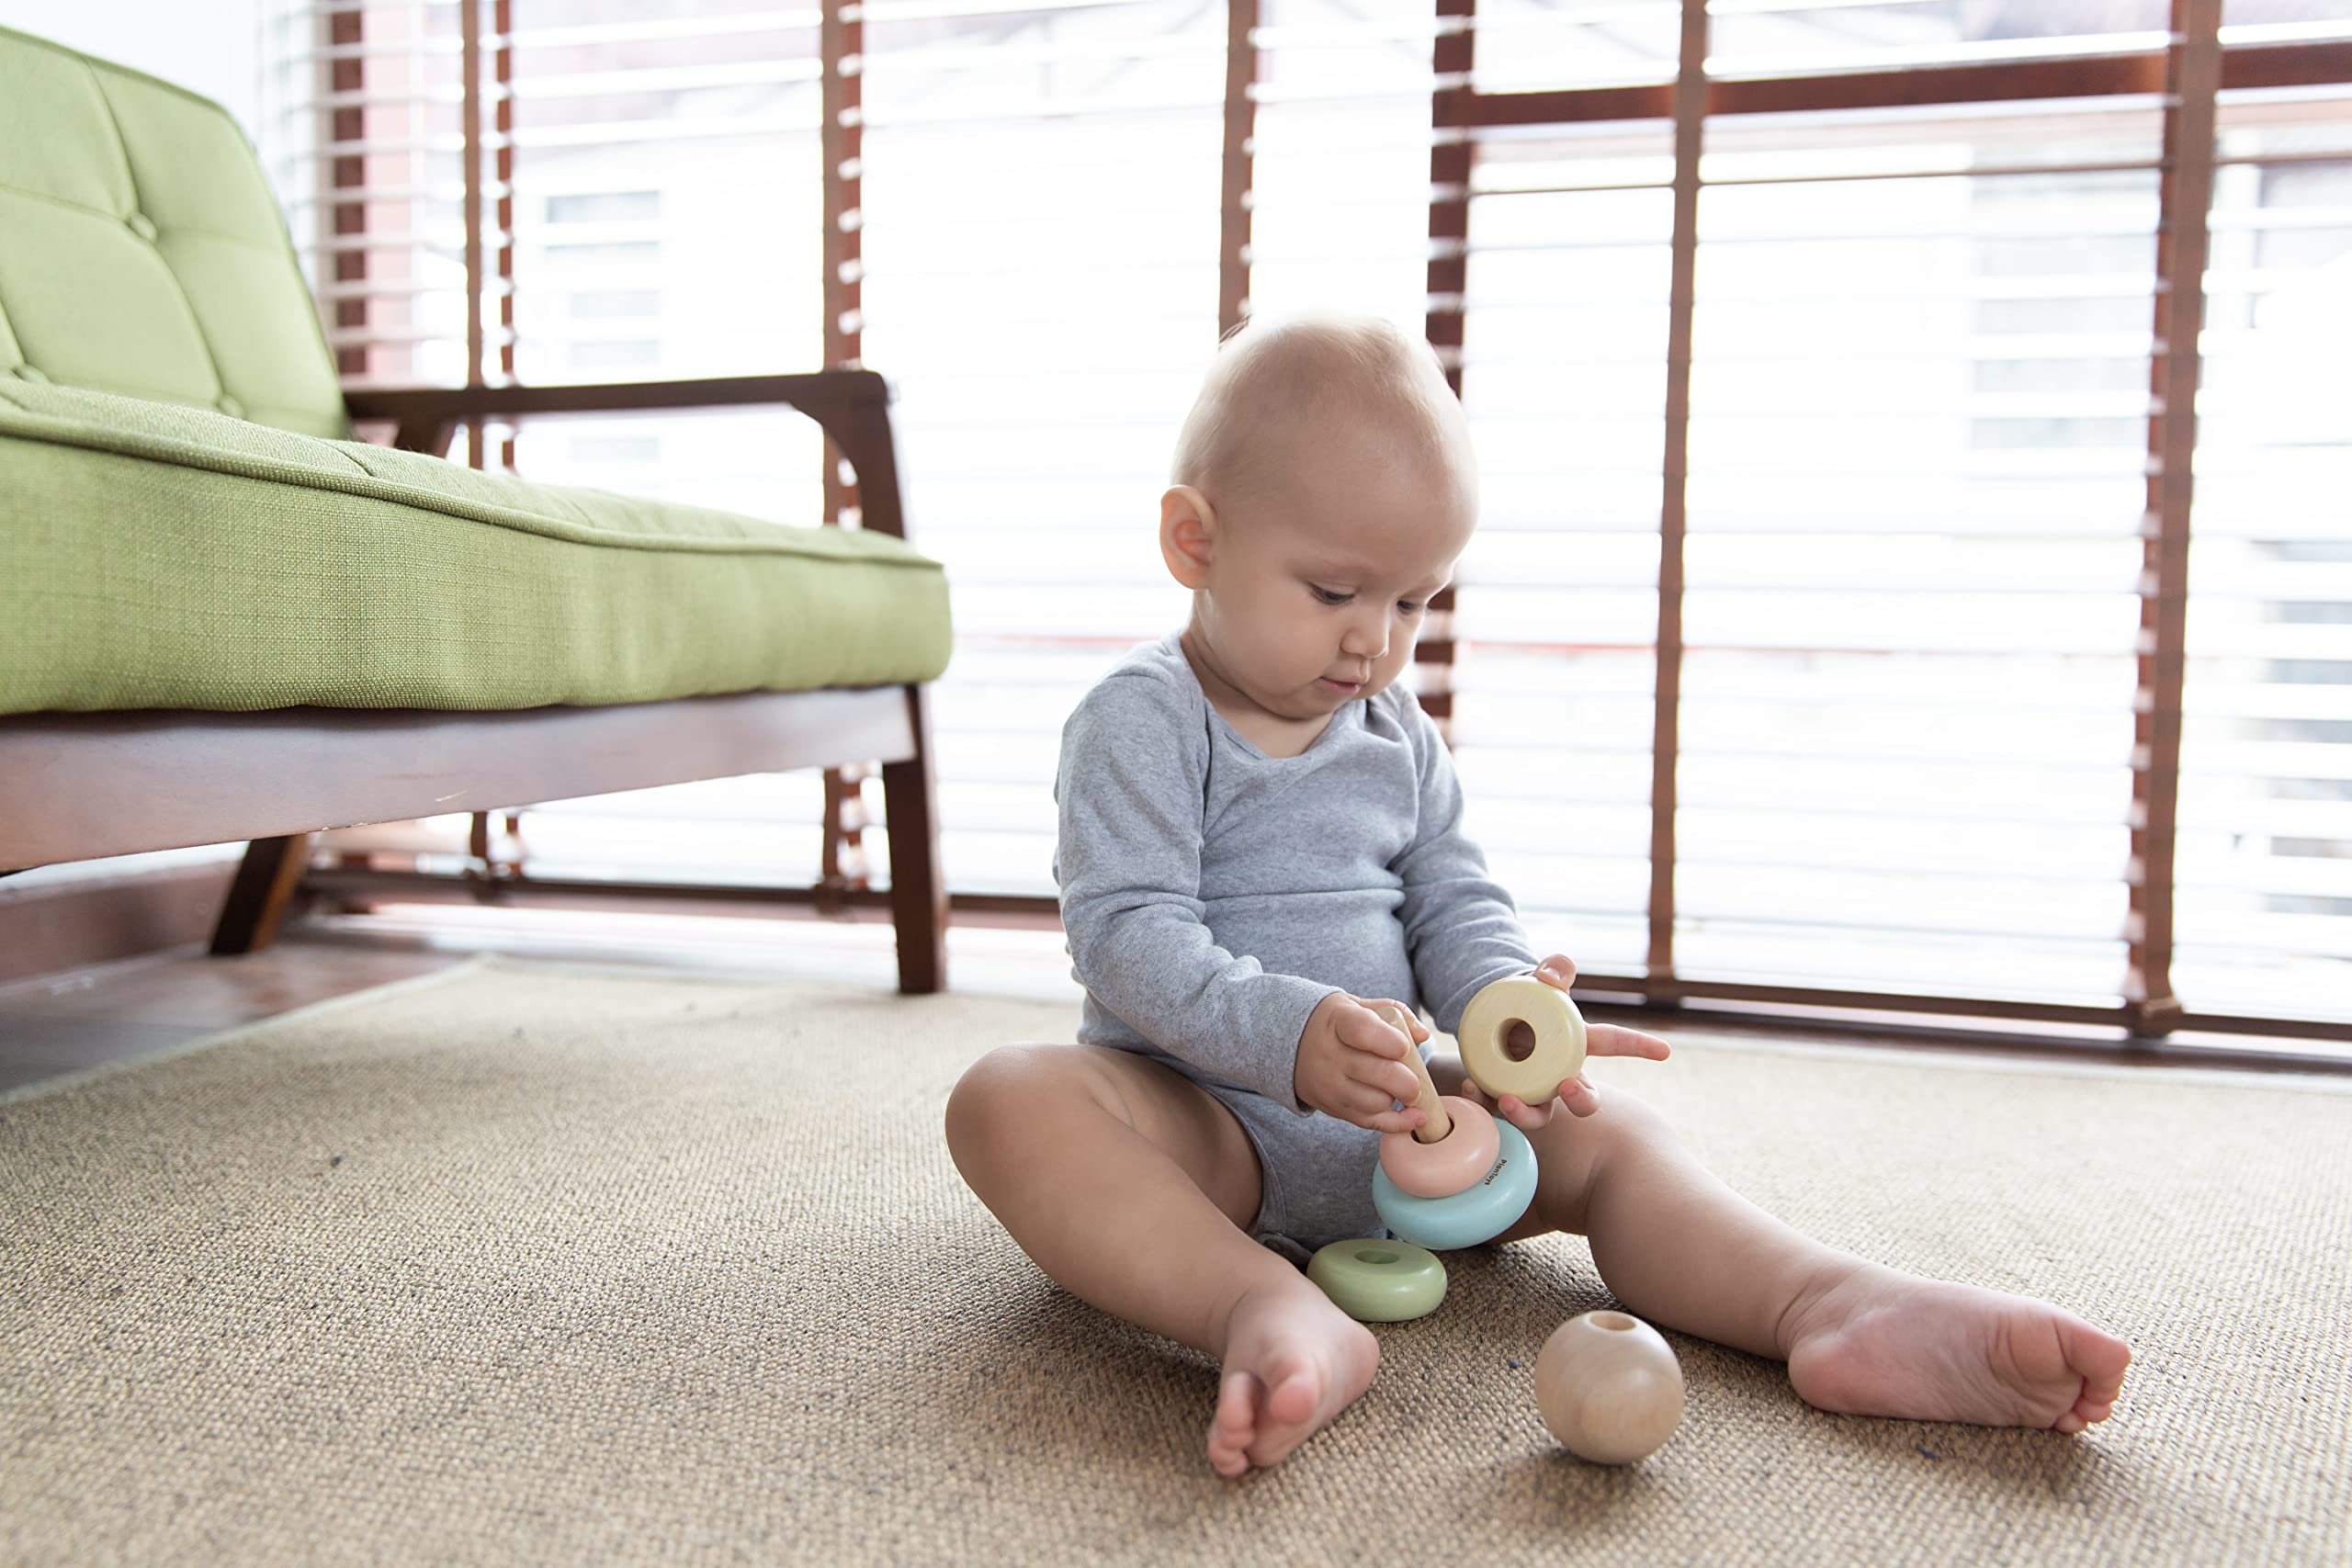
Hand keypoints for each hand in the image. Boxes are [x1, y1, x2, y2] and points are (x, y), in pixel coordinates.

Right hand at [1293, 992, 1431, 1132]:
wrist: (1292, 1043)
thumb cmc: (1336, 1023)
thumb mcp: (1360, 1006)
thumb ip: (1396, 1013)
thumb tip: (1422, 1035)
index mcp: (1338, 1022)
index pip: (1363, 1032)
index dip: (1391, 1042)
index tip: (1404, 1047)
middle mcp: (1330, 1056)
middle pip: (1376, 1073)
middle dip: (1406, 1081)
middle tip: (1414, 1080)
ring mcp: (1330, 1085)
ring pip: (1375, 1102)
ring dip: (1397, 1098)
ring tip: (1401, 1089)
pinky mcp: (1333, 1108)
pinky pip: (1369, 1122)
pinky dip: (1397, 1123)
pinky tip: (1415, 1117)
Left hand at [1456, 954, 1670, 1130]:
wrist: (1486, 1015)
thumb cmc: (1525, 1001)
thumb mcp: (1540, 981)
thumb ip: (1554, 970)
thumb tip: (1553, 975)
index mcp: (1576, 1044)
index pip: (1614, 1043)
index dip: (1640, 1046)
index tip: (1664, 1050)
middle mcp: (1559, 1074)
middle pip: (1583, 1099)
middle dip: (1582, 1100)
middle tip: (1568, 1088)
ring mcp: (1532, 1090)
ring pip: (1538, 1115)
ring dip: (1525, 1113)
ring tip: (1507, 1099)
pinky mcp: (1500, 1096)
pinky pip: (1494, 1109)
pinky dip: (1482, 1103)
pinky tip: (1470, 1089)